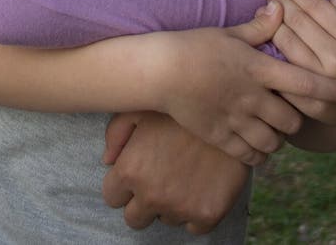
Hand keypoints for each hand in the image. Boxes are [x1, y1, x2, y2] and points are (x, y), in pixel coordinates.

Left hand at [102, 112, 250, 234]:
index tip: (137, 172)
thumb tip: (108, 160)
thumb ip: (117, 132)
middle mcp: (152, 193)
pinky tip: (200, 184)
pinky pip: (192, 227)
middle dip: (142, 200)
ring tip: (184, 171)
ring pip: (165, 219)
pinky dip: (195, 210)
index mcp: (131, 169)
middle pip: (134, 218)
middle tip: (159, 176)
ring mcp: (180, 206)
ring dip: (170, 202)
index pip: (112, 197)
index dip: (123, 184)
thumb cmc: (179, 108)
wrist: (227, 111)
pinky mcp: (207, 214)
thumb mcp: (141, 108)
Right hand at [154, 5, 335, 163]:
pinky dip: (259, 154)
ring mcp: (236, 120)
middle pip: (293, 120)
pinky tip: (256, 144)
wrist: (160, 71)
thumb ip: (259, 27)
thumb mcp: (228, 32)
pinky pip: (251, 156)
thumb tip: (281, 7)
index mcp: (257, 68)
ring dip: (279, 138)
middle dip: (298, 118)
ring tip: (274, 128)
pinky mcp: (220, 137)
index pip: (305, 82)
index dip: (331, 89)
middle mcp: (252, 97)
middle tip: (293, 111)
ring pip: (275, 142)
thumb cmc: (194, 46)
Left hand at [264, 0, 335, 148]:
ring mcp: (320, 82)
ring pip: (284, 42)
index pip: (316, 7)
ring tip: (265, 11)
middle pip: (296, 21)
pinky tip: (264, 39)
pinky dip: (269, 52)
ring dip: (270, 22)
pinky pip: (281, 70)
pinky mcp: (307, 101)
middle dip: (281, 2)